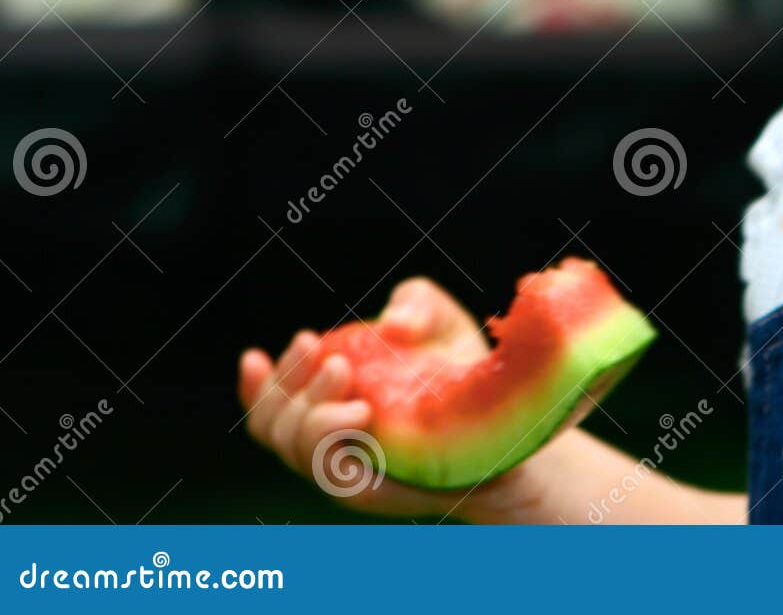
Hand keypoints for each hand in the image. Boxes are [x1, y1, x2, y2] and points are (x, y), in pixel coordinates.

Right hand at [238, 277, 538, 519]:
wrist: (513, 423)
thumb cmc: (466, 372)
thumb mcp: (441, 321)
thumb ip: (413, 303)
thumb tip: (393, 325)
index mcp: (330, 412)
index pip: (270, 413)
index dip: (255, 388)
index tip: (259, 353)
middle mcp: (335, 448)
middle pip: (274, 430)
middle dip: (287, 387)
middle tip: (332, 356)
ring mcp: (355, 474)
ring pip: (299, 451)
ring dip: (311, 408)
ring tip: (344, 369)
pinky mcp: (383, 492)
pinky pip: (338, 477)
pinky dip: (334, 440)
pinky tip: (360, 408)